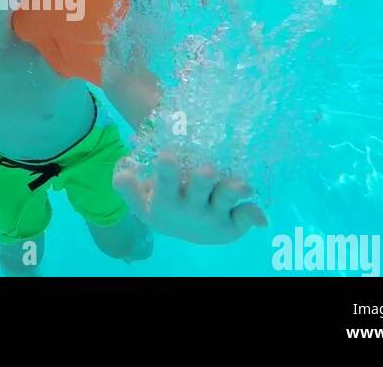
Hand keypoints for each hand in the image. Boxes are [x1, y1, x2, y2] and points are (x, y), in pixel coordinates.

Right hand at [114, 149, 266, 244]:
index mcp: (165, 201)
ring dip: (231, 192)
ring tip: (241, 186)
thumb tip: (122, 169)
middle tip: (206, 169)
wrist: (183, 229)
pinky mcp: (233, 222)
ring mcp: (214, 214)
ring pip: (224, 200)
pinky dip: (252, 215)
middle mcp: (190, 207)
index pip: (162, 185)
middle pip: (197, 190)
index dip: (165, 172)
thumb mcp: (139, 199)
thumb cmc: (162, 203)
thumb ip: (125, 185)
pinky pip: (245, 217)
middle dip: (202, 180)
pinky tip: (259, 215)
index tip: (166, 154)